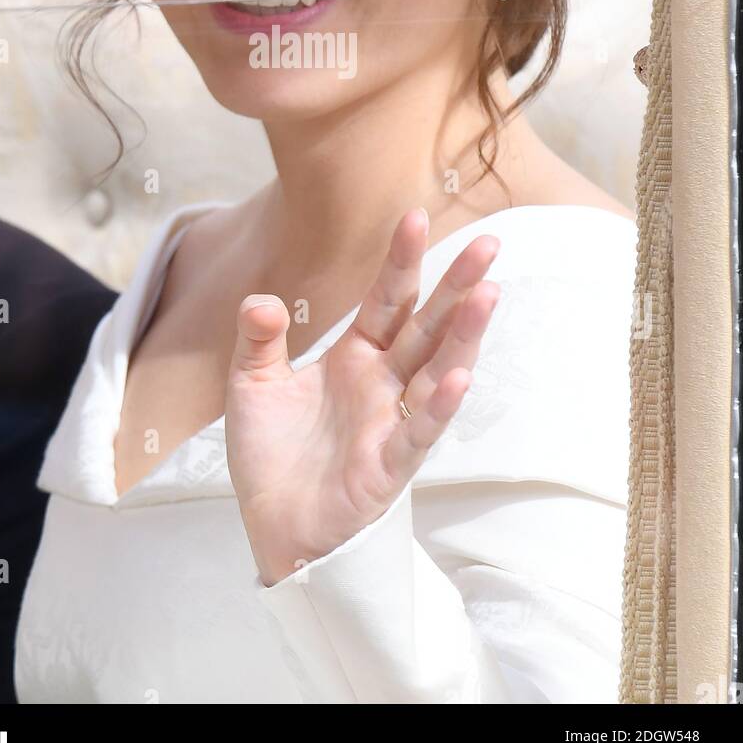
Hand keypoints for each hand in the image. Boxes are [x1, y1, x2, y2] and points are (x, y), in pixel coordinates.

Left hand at [224, 207, 500, 584]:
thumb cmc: (273, 456)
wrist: (274, 528)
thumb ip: (258, 340)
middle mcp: (382, 382)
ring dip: (463, 336)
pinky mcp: (388, 466)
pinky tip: (458, 377)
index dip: (401, 260)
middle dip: (456, 285)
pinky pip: (418, 433)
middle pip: (426, 325)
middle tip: (489, 243)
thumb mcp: (253, 386)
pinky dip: (438, 407)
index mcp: (355, 356)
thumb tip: (261, 300)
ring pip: (435, 370)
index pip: (386, 299)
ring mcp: (391, 422)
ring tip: (489, 296)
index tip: (414, 215)